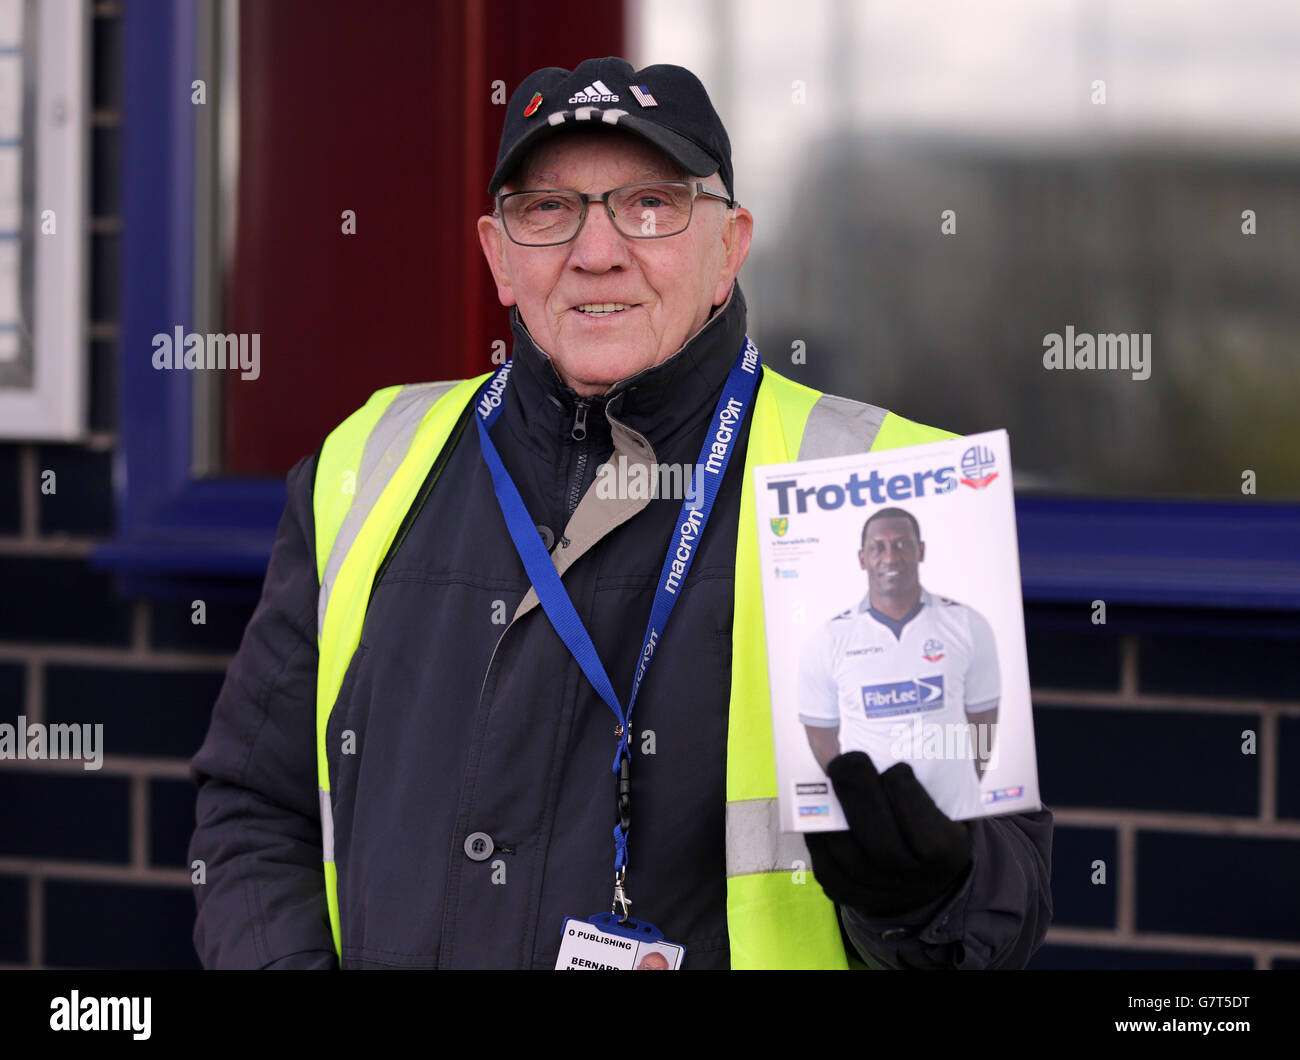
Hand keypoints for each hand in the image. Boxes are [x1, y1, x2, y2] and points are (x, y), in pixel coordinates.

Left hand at [804, 751, 972, 917]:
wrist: (917, 876)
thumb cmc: (932, 818)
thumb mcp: (951, 798)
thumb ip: (944, 767)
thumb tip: (942, 717)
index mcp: (948, 856)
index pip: (930, 838)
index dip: (909, 801)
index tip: (898, 767)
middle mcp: (915, 882)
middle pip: (884, 847)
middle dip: (861, 797)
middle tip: (849, 761)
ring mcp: (880, 893)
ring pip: (849, 857)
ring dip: (833, 813)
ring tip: (832, 777)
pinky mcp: (847, 895)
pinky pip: (826, 866)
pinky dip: (818, 834)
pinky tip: (820, 805)